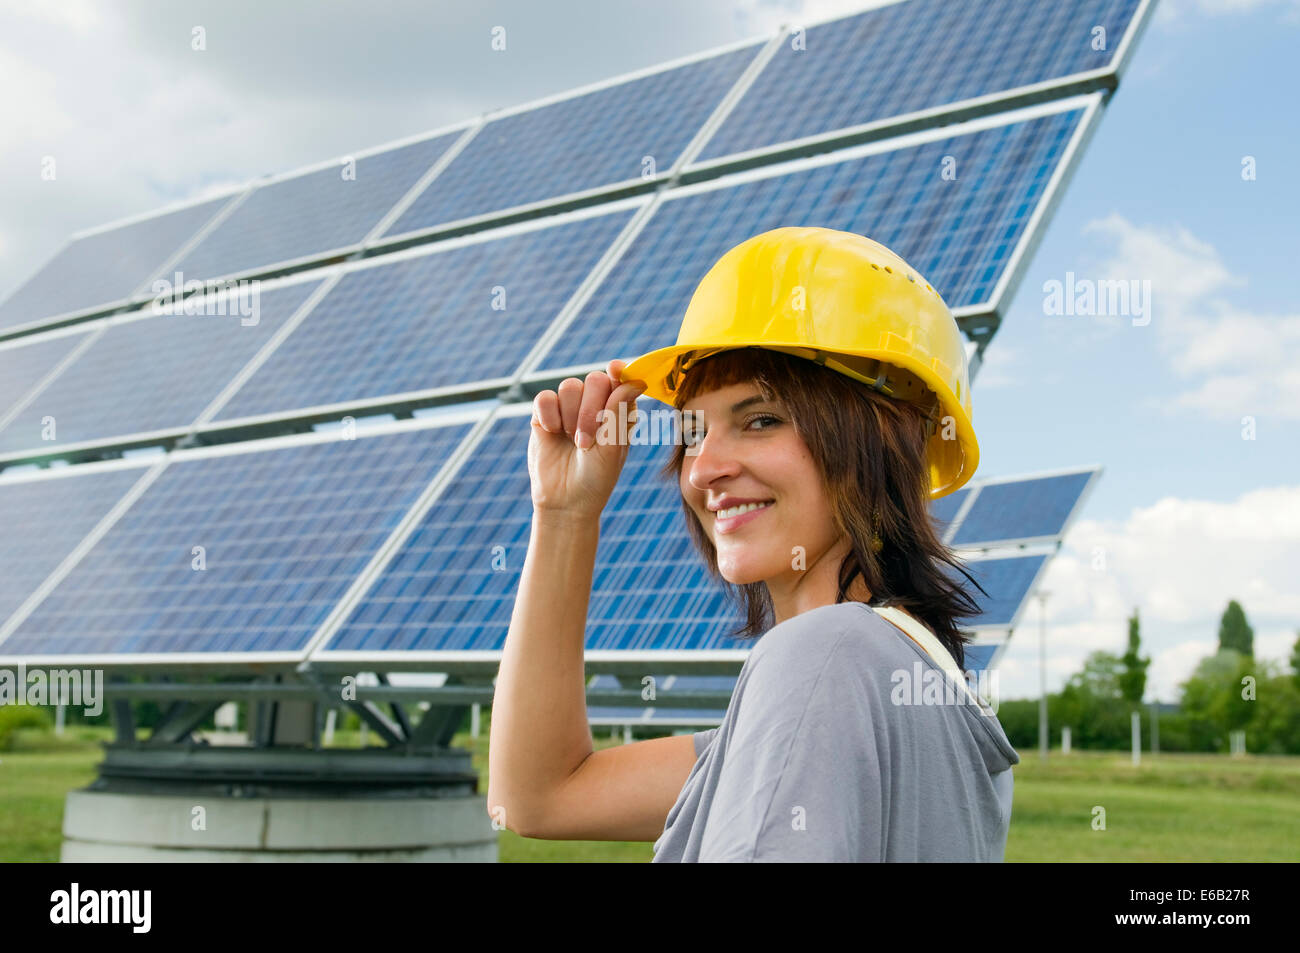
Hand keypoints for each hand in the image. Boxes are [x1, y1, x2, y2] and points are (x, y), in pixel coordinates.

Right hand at [527, 359, 646, 516]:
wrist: (567, 501)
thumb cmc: (597, 477)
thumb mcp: (613, 447)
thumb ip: (619, 412)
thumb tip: (635, 380)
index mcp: (619, 409)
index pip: (621, 379)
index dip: (619, 371)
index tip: (615, 370)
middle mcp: (595, 404)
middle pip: (594, 380)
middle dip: (591, 409)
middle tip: (586, 441)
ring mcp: (569, 408)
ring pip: (569, 386)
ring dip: (572, 416)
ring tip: (574, 443)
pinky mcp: (544, 414)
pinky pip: (545, 398)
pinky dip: (549, 415)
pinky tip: (553, 434)